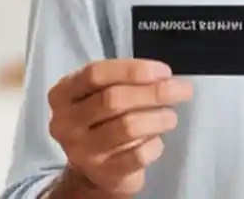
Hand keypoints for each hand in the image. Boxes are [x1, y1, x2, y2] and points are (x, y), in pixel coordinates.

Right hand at [47, 59, 193, 196]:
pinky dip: (154, 145)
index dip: (133, 70)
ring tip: (171, 116)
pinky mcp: (103, 173)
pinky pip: (137, 155)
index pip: (96, 74)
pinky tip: (157, 141)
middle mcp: (65, 123)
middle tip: (181, 90)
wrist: (94, 168)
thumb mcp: (102, 94)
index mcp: (62, 94)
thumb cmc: (103, 120)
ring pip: (128, 126)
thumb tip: (165, 77)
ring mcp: (82, 151)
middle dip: (154, 92)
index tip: (164, 71)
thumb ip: (125, 80)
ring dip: (158, 118)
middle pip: (113, 99)